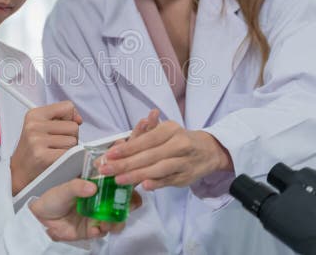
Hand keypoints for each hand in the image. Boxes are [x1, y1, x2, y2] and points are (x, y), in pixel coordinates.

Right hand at [10, 101, 81, 194]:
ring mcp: (37, 141)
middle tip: (56, 144)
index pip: (68, 107)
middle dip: (70, 137)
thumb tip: (79, 120)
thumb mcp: (41, 126)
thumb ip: (62, 118)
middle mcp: (34, 125)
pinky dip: (67, 159)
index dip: (70, 118)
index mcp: (34, 114)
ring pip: (73, 141)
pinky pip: (69, 154)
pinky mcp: (43, 156)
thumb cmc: (34, 148)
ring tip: (54, 152)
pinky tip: (55, 160)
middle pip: (73, 127)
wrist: (19, 171)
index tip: (63, 128)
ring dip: (68, 149)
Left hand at [29, 179, 141, 240]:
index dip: (127, 184)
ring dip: (116, 221)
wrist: (41, 218)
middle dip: (128, 205)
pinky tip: (94, 230)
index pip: (117, 183)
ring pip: (117, 219)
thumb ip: (77, 186)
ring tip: (106, 223)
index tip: (127, 185)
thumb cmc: (53, 198)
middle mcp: (101, 201)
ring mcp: (98, 216)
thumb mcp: (64, 189)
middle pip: (124, 202)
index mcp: (97, 186)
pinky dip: (102, 231)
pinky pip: (103, 231)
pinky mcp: (93, 229)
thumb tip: (92, 187)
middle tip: (122, 207)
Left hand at [100, 114, 232, 190]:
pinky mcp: (186, 176)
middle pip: (149, 155)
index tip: (109, 155)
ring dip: (137, 175)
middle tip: (106, 170)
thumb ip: (143, 135)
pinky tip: (145, 186)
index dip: (127, 148)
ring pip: (158, 169)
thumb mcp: (165, 131)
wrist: (208, 150)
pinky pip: (169, 180)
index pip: (146, 139)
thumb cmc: (178, 139)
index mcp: (170, 129)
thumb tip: (118, 143)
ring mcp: (184, 161)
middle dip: (125, 164)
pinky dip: (157, 183)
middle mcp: (179, 144)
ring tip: (119, 180)